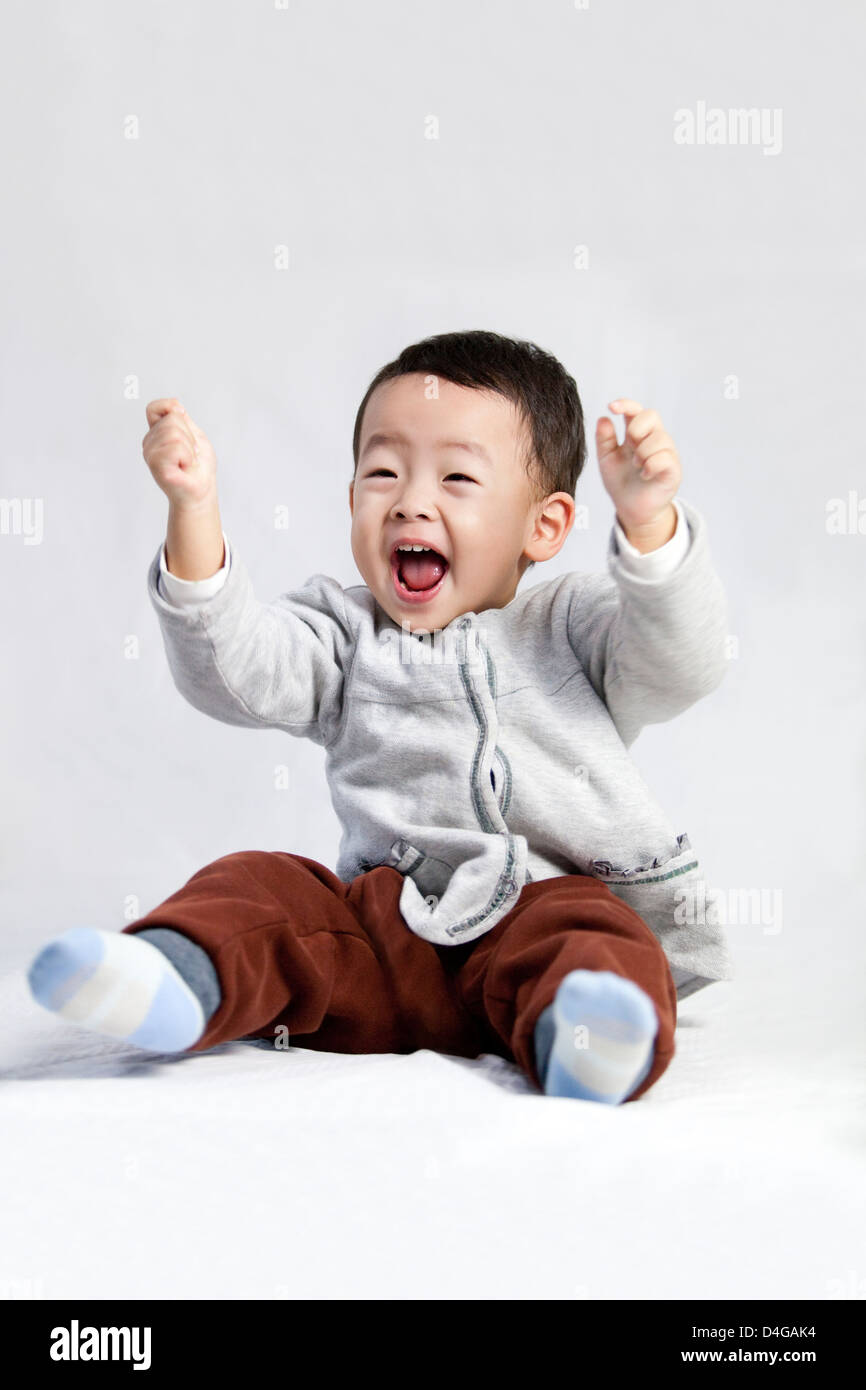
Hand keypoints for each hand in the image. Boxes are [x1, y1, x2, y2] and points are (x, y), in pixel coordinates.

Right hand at [142, 399, 217, 509]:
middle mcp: (149, 443)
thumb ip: (182, 419)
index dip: (172, 410)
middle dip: (190, 436)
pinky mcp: (158, 467)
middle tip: (190, 454)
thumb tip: (175, 405)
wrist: (202, 490)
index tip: (185, 430)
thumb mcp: (194, 434)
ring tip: (187, 461)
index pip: (154, 408)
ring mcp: (151, 455)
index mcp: (155, 433)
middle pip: (173, 420)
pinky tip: (185, 467)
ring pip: (175, 433)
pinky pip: (177, 448)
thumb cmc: (198, 465)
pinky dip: (188, 457)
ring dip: (190, 448)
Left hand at [595, 399, 680, 545]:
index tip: (612, 407)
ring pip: (658, 438)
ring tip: (636, 467)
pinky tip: (644, 475)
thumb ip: (604, 439)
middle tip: (629, 449)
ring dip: (641, 453)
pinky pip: (665, 458)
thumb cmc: (621, 483)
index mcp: (637, 434)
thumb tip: (603, 418)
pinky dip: (650, 466)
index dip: (626, 404)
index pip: (636, 410)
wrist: (630, 509)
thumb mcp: (606, 459)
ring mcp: (666, 453)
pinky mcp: (673, 469)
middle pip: (651, 415)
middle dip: (635, 431)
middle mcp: (654, 439)